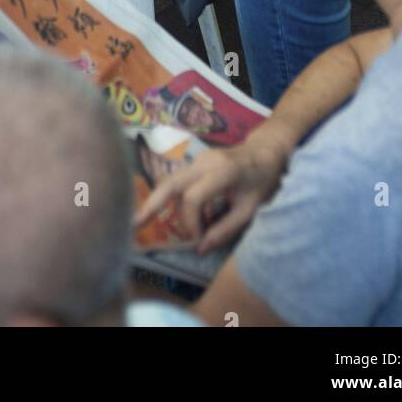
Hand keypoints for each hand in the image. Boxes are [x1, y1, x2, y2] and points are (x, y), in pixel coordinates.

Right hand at [134, 126, 291, 253]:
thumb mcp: (250, 209)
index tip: (199, 239)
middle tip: (134, 224)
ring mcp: (198, 159)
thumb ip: (225, 229)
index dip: (191, 222)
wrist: (267, 152)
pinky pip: (179, 181)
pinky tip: (179, 215)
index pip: (193, 198)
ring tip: (148, 221)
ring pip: (171, 181)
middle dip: (152, 204)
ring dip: (162, 203)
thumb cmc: (263, 181)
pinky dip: (174, 199)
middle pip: (171, 183)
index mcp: (221, 172)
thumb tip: (200, 249)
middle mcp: (204, 162)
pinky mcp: (196, 162)